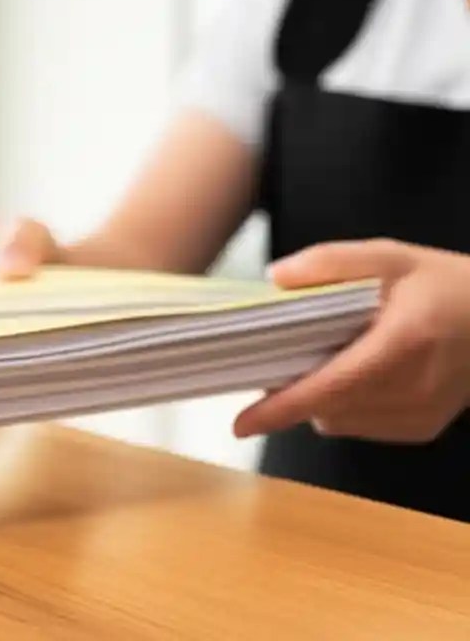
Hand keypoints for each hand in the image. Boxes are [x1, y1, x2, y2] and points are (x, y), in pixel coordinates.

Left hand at [234, 239, 469, 442]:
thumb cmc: (444, 285)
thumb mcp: (390, 256)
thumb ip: (330, 263)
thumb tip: (275, 279)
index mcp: (406, 341)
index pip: (333, 386)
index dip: (283, 408)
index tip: (242, 424)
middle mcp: (416, 387)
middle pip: (328, 407)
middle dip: (294, 392)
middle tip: (282, 359)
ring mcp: (423, 414)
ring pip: (339, 422)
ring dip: (319, 399)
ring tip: (329, 360)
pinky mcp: (423, 428)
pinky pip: (360, 426)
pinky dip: (344, 406)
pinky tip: (356, 375)